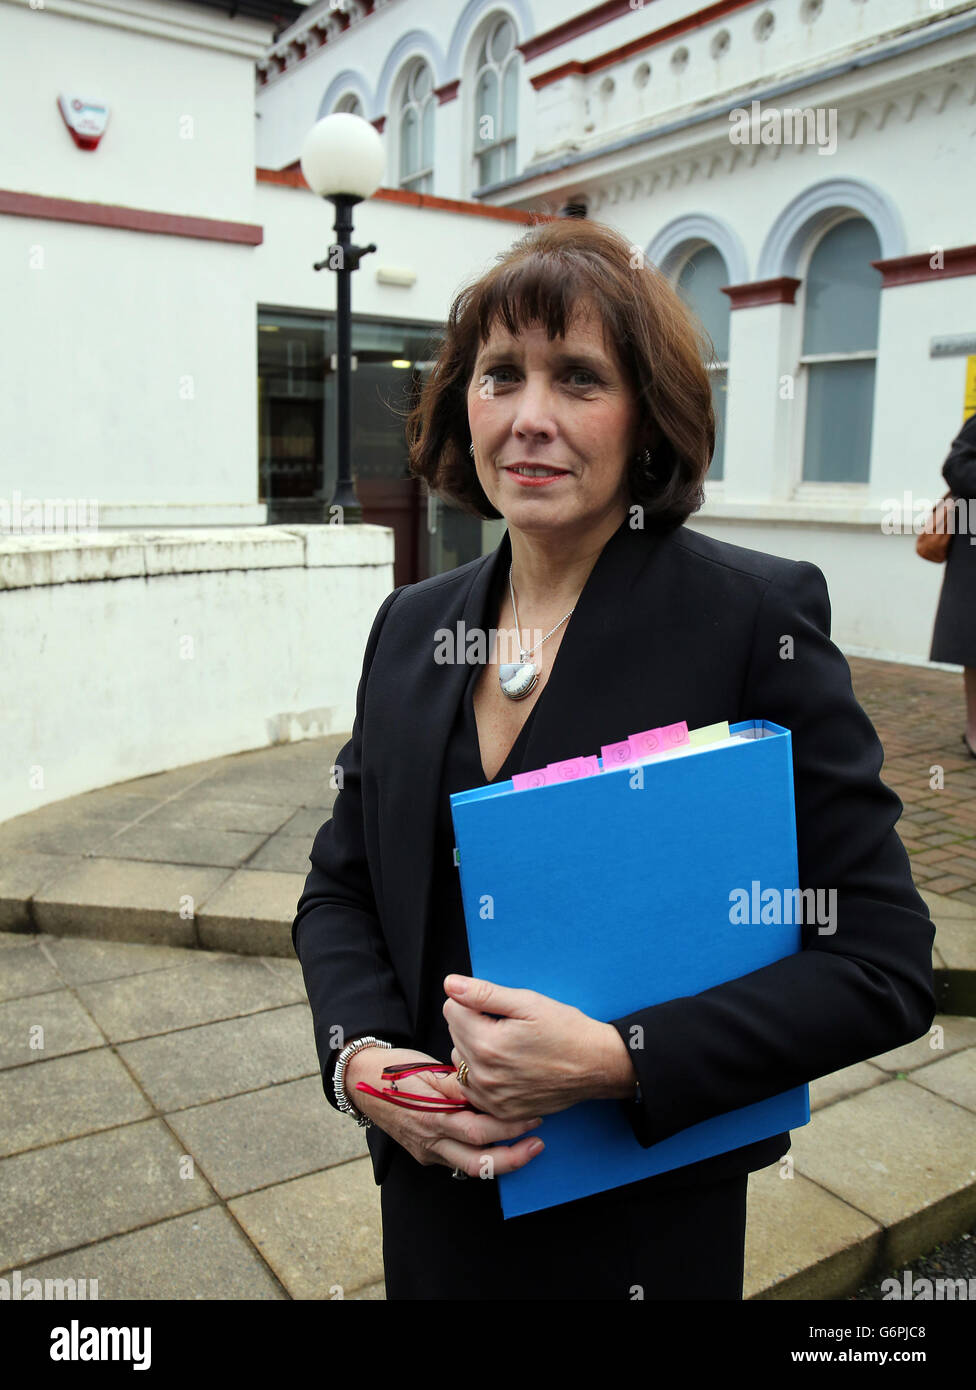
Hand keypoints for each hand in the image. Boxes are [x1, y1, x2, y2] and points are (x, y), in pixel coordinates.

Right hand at [343, 1046, 545, 1178]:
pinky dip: (483, 1157)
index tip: (533, 1114)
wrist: (362, 1081)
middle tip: (539, 1140)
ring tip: (529, 1150)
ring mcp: (427, 1151)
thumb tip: (487, 1087)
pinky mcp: (426, 1155)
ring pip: (471, 1168)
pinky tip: (502, 1146)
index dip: (508, 1126)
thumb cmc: (397, 1068)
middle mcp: (430, 1138)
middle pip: (478, 1158)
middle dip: (514, 1153)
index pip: (477, 1129)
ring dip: (503, 1161)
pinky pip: (459, 1163)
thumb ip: (457, 1084)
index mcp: (431, 1114)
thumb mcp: (429, 1068)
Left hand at [443, 975, 636, 1120]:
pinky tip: (505, 1066)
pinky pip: (472, 1087)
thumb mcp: (528, 1003)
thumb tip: (450, 984)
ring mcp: (491, 1097)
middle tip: (508, 1026)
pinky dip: (482, 1074)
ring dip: (474, 1049)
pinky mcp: (500, 1111)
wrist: (597, 1066)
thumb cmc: (567, 1031)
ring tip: (508, 1046)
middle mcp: (483, 1075)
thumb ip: (483, 993)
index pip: (451, 1010)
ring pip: (460, 1060)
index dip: (474, 1002)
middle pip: (454, 1034)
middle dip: (474, 1024)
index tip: (498, 1009)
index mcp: (487, 1044)